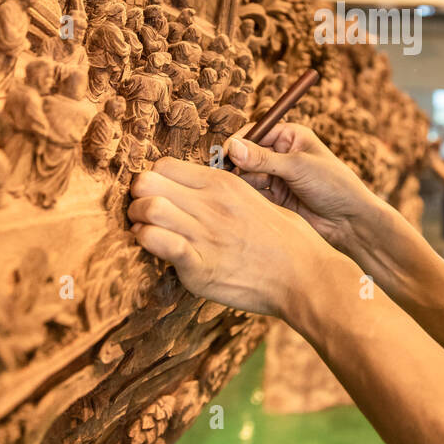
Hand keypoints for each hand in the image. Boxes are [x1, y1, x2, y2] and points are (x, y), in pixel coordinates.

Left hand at [128, 157, 335, 317]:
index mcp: (224, 183)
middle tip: (142, 214)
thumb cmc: (289, 241)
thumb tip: (204, 194)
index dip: (153, 180)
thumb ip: (228, 194)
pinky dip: (147, 243)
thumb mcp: (259, 200)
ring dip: (137, 221)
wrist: (305, 277)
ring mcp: (203, 234)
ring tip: (145, 232)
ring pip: (146, 210)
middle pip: (147, 183)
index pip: (164, 166)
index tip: (157, 195)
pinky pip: (156, 243)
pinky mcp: (199, 266)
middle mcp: (210, 204)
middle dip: (137, 198)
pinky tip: (155, 250)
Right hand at [224, 122, 381, 254]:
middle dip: (237, 164)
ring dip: (242, 182)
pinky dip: (249, 197)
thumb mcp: (297, 167)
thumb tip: (233, 147)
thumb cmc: (333, 185)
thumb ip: (263, 159)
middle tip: (226, 176)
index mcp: (291, 136)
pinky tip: (249, 203)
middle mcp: (282, 154)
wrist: (349, 221)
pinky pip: (254, 193)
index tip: (224, 155)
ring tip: (241, 191)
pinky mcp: (276, 198)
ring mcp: (278, 176)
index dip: (238, 142)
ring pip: (248, 175)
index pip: (255, 132)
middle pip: (248, 154)